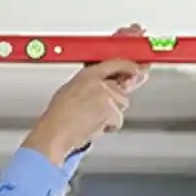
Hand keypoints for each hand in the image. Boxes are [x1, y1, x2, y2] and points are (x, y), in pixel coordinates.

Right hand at [22, 24, 149, 164]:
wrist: (55, 133)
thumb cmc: (59, 116)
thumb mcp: (72, 91)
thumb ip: (94, 85)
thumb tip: (109, 85)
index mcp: (86, 73)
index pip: (116, 62)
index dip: (130, 63)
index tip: (140, 65)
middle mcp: (96, 80)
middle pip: (122, 86)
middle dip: (118, 97)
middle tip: (102, 107)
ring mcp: (104, 94)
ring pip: (122, 103)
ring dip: (112, 114)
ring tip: (92, 118)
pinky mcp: (109, 108)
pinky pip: (118, 119)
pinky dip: (110, 125)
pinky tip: (95, 125)